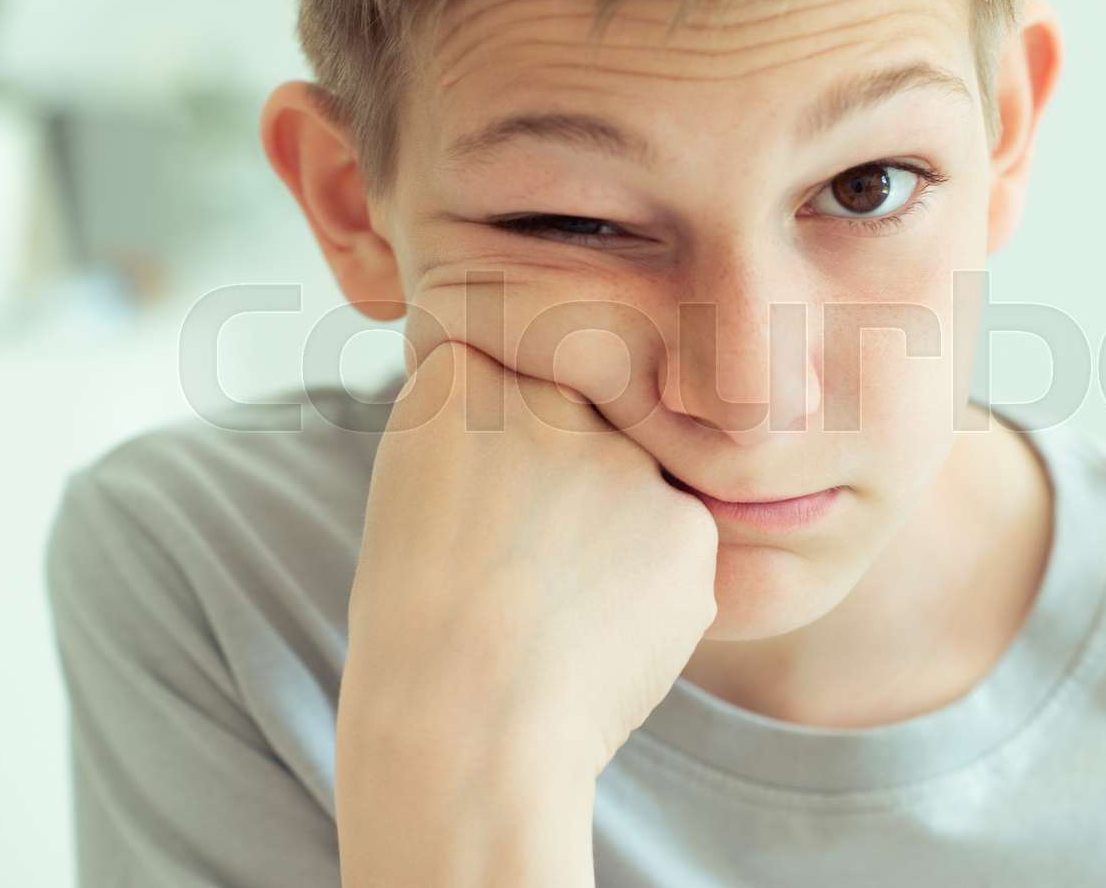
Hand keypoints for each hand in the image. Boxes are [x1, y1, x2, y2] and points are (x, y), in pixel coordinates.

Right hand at [338, 337, 720, 788]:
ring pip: (637, 484)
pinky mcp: (687, 521)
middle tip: (524, 565)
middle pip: (585, 424)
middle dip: (568, 486)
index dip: (503, 453)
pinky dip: (650, 588)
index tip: (482, 507)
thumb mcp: (418, 494)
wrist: (461, 729)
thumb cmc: (421, 626)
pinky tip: (600, 631)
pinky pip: (678, 543)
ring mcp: (623, 457)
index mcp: (457, 378)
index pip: (513, 376)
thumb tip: (565, 407)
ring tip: (554, 609)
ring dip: (612, 536)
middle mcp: (547, 396)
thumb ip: (488, 432)